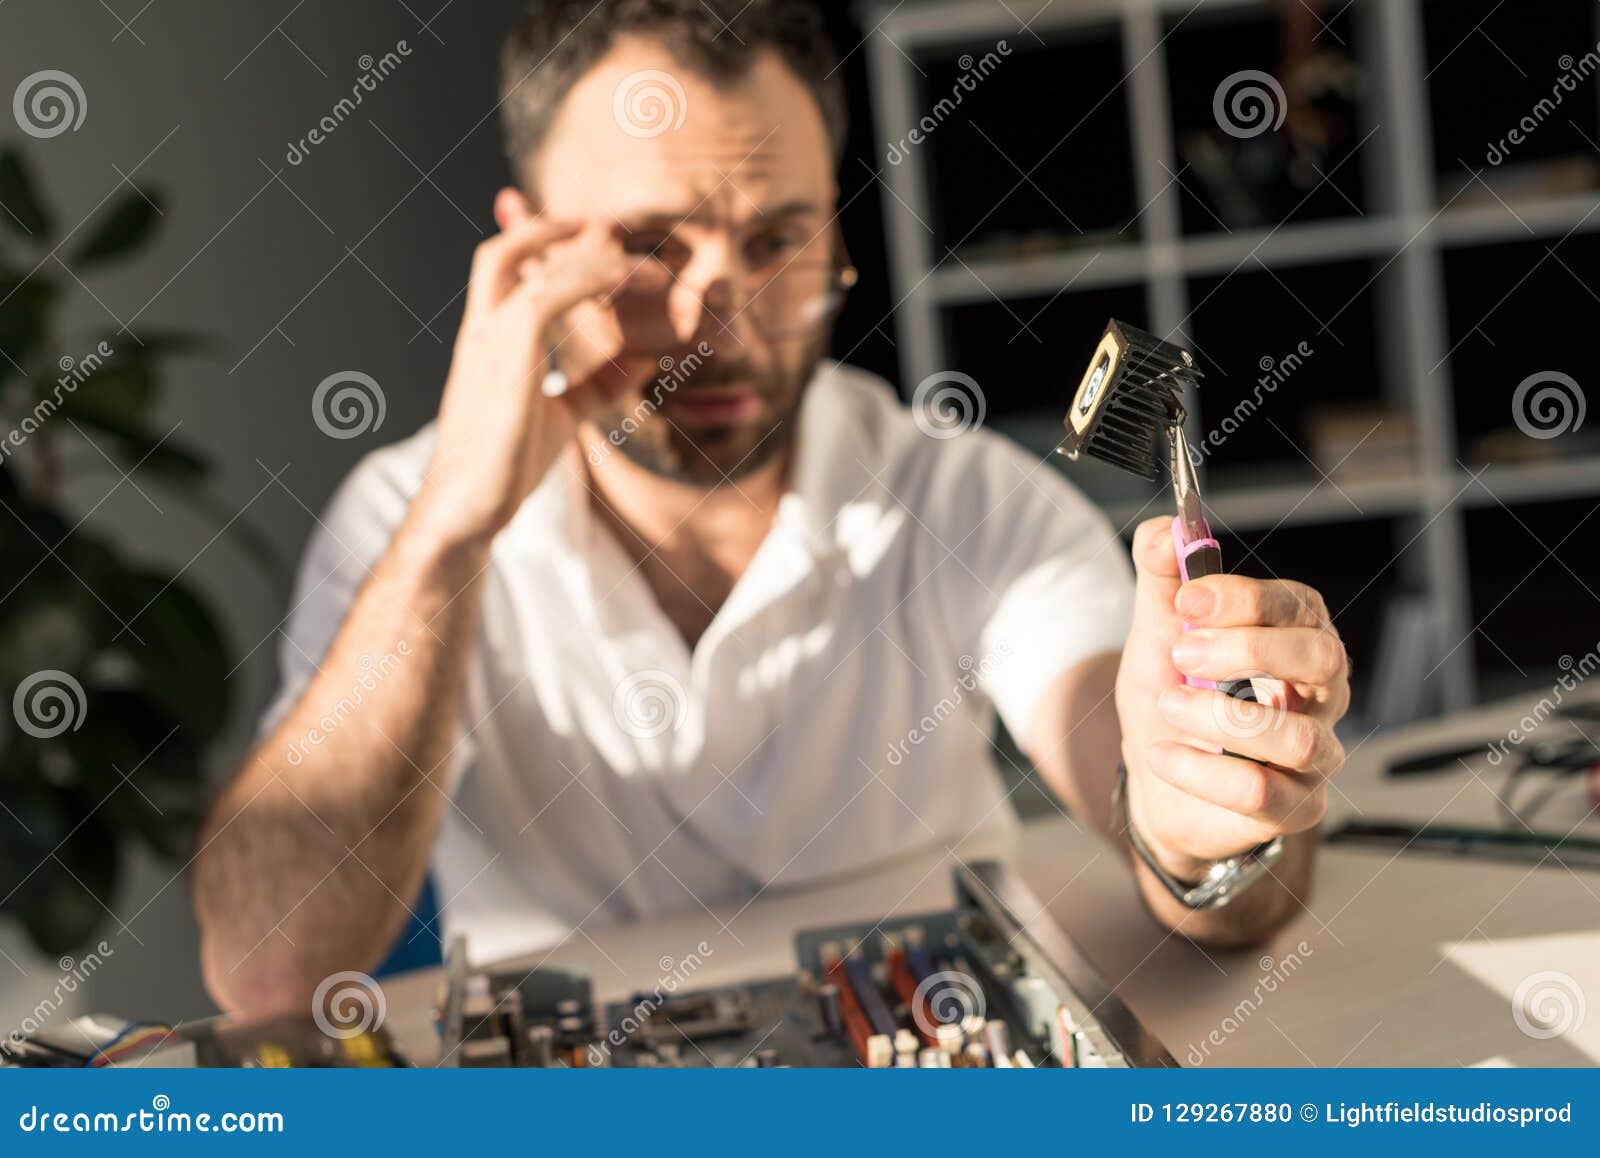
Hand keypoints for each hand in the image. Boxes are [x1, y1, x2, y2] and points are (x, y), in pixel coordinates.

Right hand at [417, 211, 669, 540]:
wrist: (468, 507)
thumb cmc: (507, 466)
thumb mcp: (565, 414)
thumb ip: (600, 382)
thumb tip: (648, 358)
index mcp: (487, 341)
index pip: (502, 271)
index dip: (536, 240)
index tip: (583, 229)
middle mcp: (483, 332)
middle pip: (502, 253)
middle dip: (548, 228)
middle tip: (605, 225)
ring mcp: (489, 341)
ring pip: (533, 268)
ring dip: (589, 256)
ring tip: (641, 263)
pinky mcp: (507, 356)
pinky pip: (548, 296)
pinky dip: (589, 281)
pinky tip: (625, 284)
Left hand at [1115, 517, 1350, 878]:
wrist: (1156, 776)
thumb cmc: (1173, 696)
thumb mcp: (1157, 631)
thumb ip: (1162, 576)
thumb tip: (1165, 529)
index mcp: (1295, 637)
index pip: (1300, 606)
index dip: (1245, 599)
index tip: (1187, 601)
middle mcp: (1319, 692)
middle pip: (1322, 659)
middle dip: (1247, 650)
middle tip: (1181, 654)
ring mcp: (1315, 753)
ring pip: (1298, 736)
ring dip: (1220, 718)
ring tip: (1168, 707)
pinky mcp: (1294, 805)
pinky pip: (1263, 792)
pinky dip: (1203, 771)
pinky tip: (1165, 755)